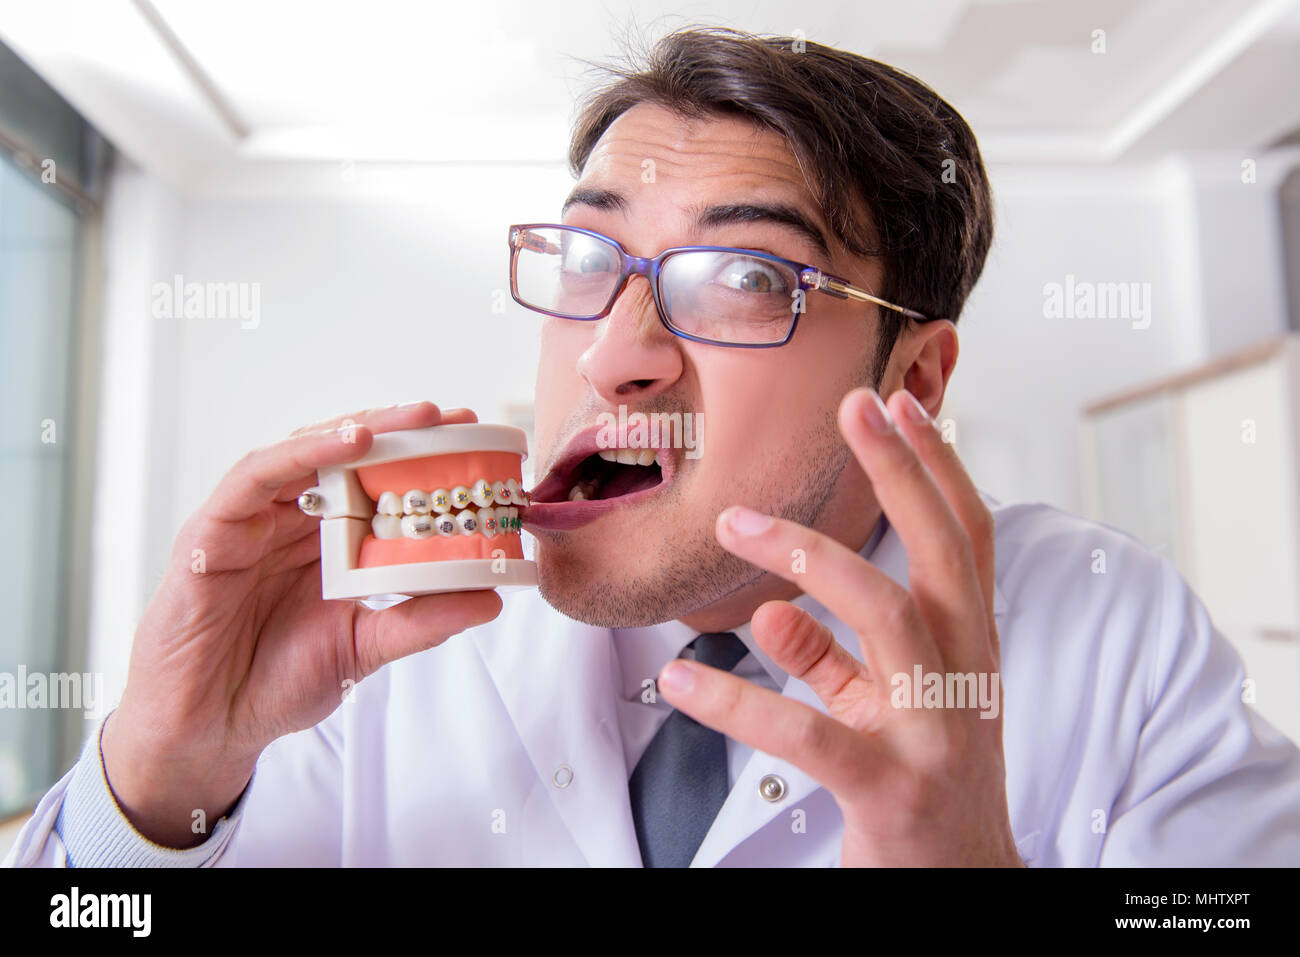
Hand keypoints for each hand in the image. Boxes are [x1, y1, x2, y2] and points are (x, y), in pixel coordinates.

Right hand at [102, 402, 502, 848]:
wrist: (209, 729)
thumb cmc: (277, 683)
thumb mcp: (365, 647)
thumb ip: (421, 621)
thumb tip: (492, 600)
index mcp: (326, 543)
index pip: (375, 485)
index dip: (424, 461)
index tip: (478, 445)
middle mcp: (289, 522)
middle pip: (346, 457)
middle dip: (402, 432)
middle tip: (456, 417)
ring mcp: (250, 522)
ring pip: (306, 453)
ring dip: (361, 430)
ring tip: (415, 421)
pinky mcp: (212, 531)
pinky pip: (256, 476)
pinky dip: (301, 453)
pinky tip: (346, 443)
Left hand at [657, 387, 1021, 866]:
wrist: (964, 887)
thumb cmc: (922, 785)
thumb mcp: (879, 708)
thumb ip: (830, 657)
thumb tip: (772, 608)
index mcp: (967, 649)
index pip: (966, 539)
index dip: (939, 467)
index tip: (898, 404)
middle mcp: (964, 676)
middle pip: (944, 552)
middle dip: (903, 470)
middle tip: (855, 404)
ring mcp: (935, 731)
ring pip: (885, 615)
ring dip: (808, 555)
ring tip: (736, 519)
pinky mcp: (890, 786)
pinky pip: (807, 730)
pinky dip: (736, 701)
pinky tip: (679, 682)